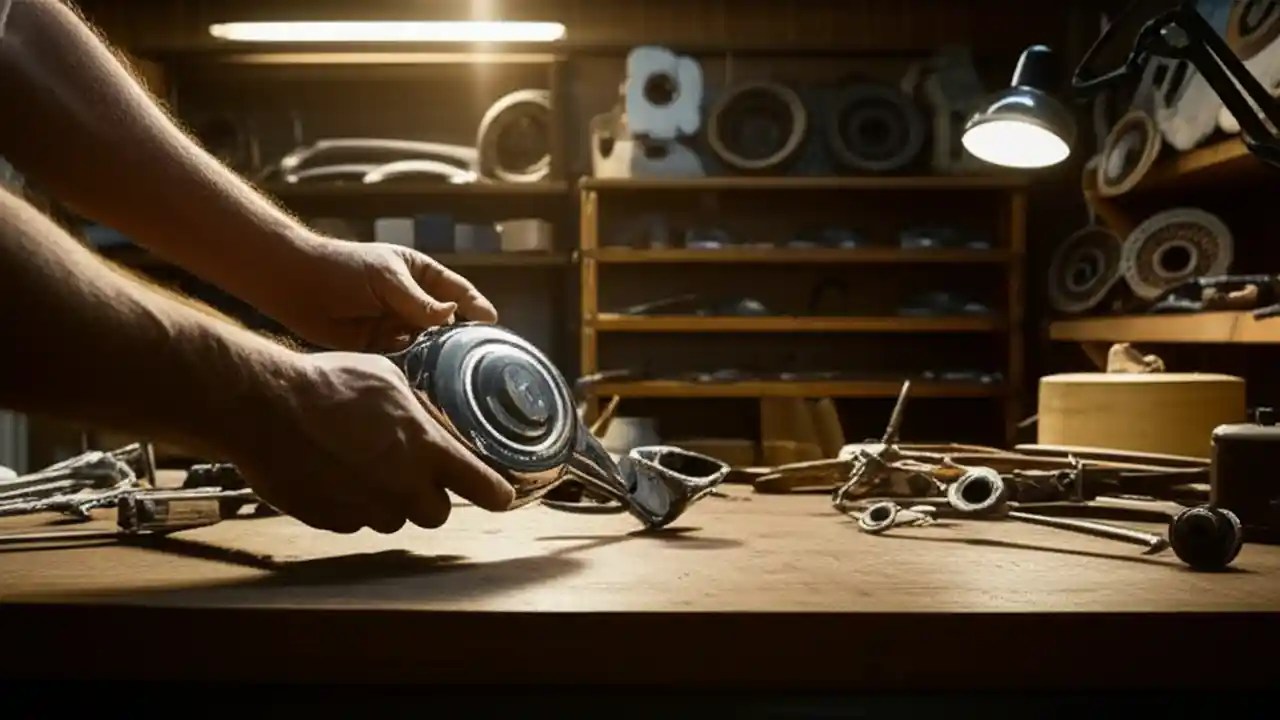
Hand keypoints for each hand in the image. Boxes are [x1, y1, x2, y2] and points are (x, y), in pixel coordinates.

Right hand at [230, 351, 515, 533]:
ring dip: (388, 500)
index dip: (496, 493)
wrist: (266, 407)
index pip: (485, 489)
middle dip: (430, 497)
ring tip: (363, 464)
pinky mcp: (333, 521)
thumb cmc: (327, 384)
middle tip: (412, 472)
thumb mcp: (388, 377)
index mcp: (427, 450)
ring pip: (394, 519)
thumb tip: (430, 415)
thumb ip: (418, 407)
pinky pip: (355, 521)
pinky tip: (335, 473)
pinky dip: (352, 505)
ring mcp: (367, 509)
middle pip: (437, 514)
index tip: (500, 493)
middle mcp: (402, 488)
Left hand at [267, 235, 498, 351]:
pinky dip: (413, 368)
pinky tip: (422, 378)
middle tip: (479, 358)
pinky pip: (405, 360)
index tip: (492, 322)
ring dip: (437, 357)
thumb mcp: (386, 277)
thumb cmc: (344, 269)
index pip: (458, 293)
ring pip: (428, 346)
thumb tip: (452, 314)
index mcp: (421, 277)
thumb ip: (418, 300)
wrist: (298, 287)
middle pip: (447, 324)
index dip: (476, 306)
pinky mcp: (381, 348)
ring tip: (454, 373)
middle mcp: (414, 304)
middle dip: (460, 339)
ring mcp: (399, 327)